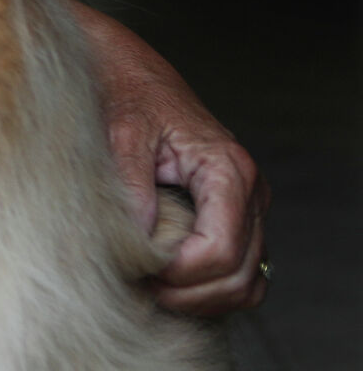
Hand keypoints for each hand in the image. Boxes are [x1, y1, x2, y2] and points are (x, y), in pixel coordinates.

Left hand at [71, 1, 270, 314]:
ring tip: (152, 289)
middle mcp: (248, 190)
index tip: (139, 272)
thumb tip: (140, 239)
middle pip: (241, 276)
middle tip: (141, 289)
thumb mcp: (121, 131)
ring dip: (203, 299)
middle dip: (190, 295)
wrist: (130, 71)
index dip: (180, 275)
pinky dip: (212, 290)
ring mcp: (246, 207)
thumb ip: (132, 183)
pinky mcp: (234, 216)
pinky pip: (241, 271)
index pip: (220, 249)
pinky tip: (170, 283)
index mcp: (226, 168)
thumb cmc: (126, 96)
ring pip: (248, 282)